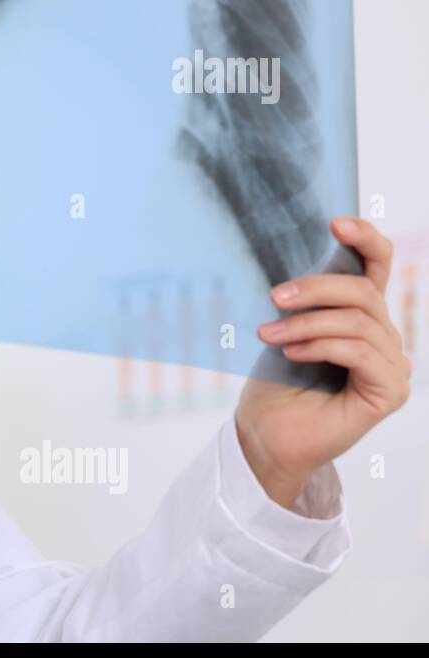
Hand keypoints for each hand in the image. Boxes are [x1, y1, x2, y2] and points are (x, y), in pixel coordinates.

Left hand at [235, 216, 411, 508]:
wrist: (265, 434)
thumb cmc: (274, 382)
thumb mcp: (286, 326)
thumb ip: (304, 298)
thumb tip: (293, 261)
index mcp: (361, 315)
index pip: (376, 267)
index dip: (365, 239)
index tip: (335, 223)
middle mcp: (384, 337)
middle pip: (364, 291)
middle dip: (317, 287)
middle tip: (275, 296)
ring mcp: (392, 365)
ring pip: (357, 321)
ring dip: (307, 323)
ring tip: (268, 333)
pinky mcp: (389, 391)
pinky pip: (359, 352)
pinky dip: (320, 346)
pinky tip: (291, 352)